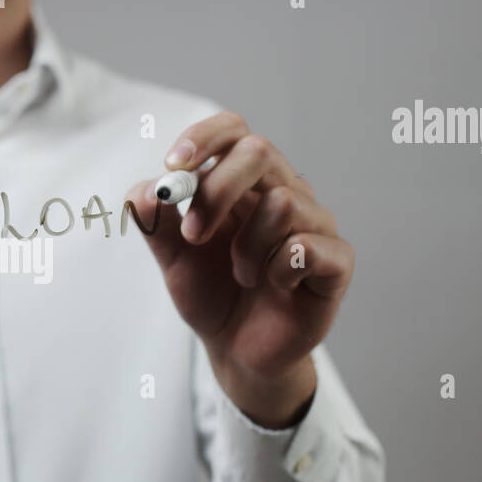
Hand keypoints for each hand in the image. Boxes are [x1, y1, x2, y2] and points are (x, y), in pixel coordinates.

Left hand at [126, 111, 353, 427]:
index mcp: (244, 182)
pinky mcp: (336, 261)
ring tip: (241, 275)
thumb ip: (155, 224)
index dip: (204, 137)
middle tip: (192, 236)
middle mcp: (284, 190)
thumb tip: (144, 193)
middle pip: (258, 151)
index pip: (234, 131)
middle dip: (216, 191)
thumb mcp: (172, 259)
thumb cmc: (212, 294)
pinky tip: (273, 287)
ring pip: (282, 202)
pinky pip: (305, 246)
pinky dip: (276, 270)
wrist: (238, 351)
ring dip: (246, 247)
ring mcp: (315, 223)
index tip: (172, 165)